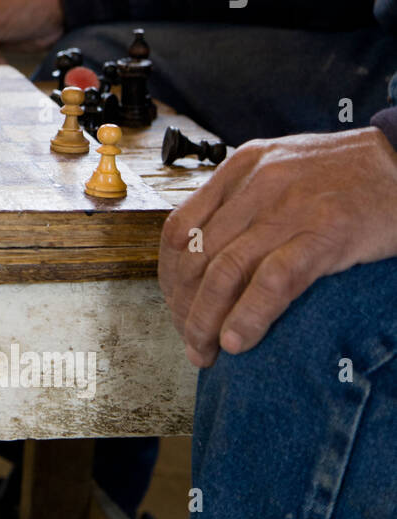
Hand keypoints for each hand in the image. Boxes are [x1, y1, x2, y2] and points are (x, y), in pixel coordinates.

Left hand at [158, 127, 396, 366]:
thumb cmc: (348, 172)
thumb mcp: (284, 167)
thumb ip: (246, 199)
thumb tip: (211, 251)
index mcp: (241, 168)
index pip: (179, 228)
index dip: (169, 276)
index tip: (176, 307)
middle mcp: (257, 184)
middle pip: (195, 255)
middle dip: (184, 306)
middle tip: (191, 341)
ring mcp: (291, 208)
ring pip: (225, 271)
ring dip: (206, 319)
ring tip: (207, 351)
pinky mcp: (327, 232)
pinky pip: (274, 280)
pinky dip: (249, 315)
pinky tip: (238, 341)